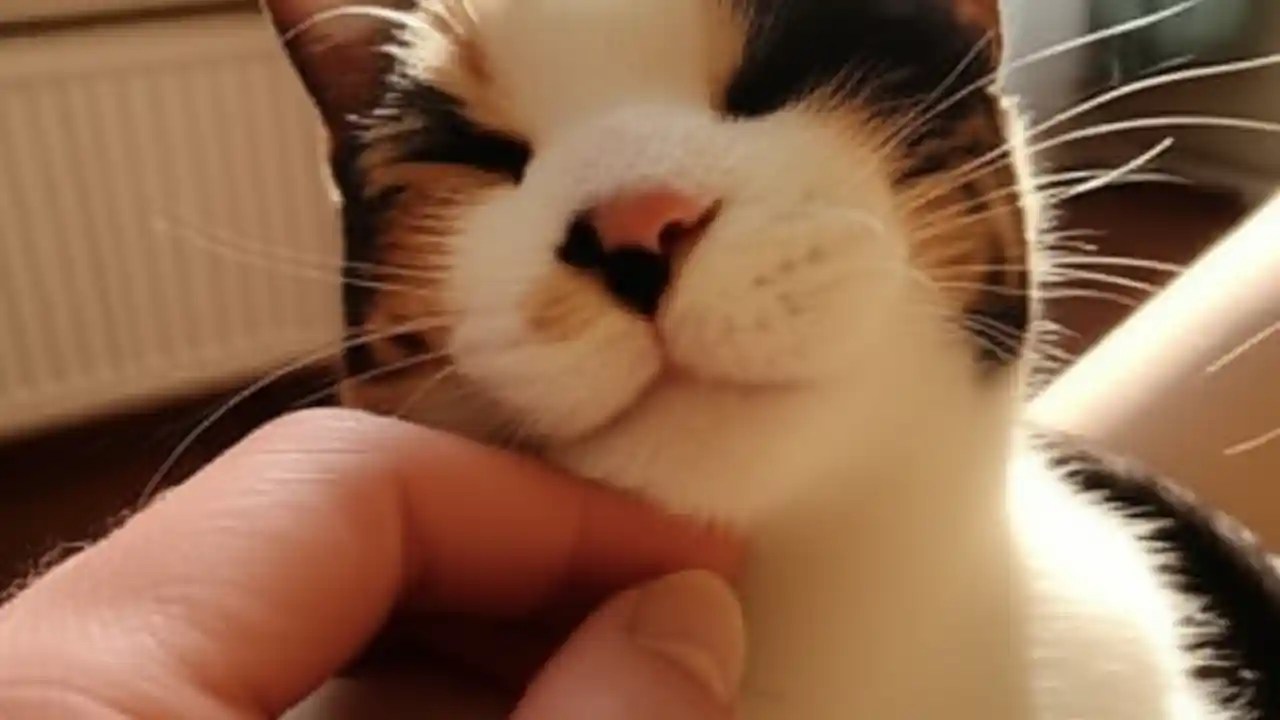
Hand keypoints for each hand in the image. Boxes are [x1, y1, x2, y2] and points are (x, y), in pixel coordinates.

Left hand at [0, 409, 744, 718]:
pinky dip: (394, 710)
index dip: (549, 508)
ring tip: (599, 698)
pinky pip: (253, 701)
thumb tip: (685, 630)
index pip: (349, 483)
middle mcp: (39, 683)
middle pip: (324, 545)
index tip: (684, 558)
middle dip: (524, 584)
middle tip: (659, 641)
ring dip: (473, 656)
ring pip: (299, 631)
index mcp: (76, 687)